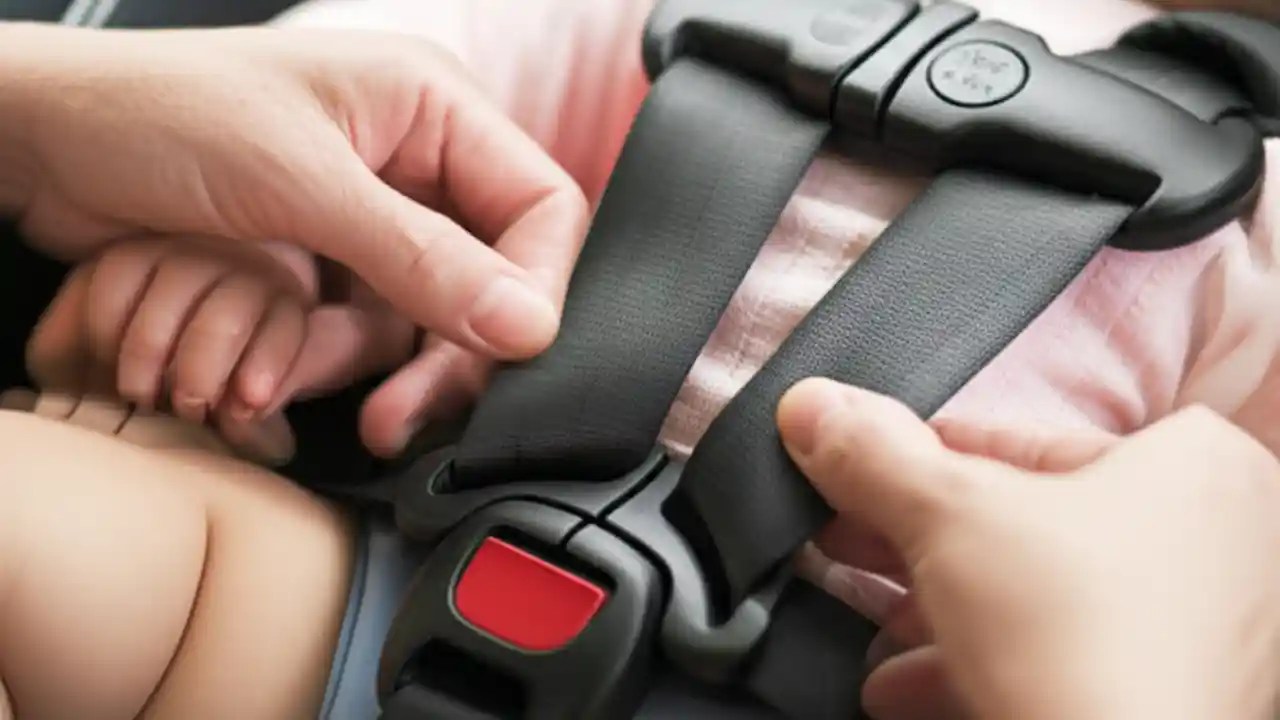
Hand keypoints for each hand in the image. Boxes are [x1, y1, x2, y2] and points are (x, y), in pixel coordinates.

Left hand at [0, 22, 588, 453]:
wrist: (43, 143)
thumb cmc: (156, 114)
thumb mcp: (302, 184)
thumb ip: (423, 259)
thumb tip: (527, 324)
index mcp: (433, 105)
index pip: (540, 204)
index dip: (538, 285)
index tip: (511, 353)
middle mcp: (418, 158)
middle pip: (498, 271)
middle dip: (467, 347)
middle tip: (421, 408)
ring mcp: (376, 213)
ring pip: (439, 312)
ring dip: (407, 370)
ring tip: (373, 417)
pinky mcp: (333, 260)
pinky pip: (378, 327)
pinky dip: (354, 365)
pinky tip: (319, 386)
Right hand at [778, 379, 1279, 719]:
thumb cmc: (1069, 632)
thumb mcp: (946, 518)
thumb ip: (876, 456)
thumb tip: (809, 404)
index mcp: (1196, 466)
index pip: (1022, 442)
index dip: (921, 459)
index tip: (860, 477)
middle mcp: (1224, 542)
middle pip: (1028, 525)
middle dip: (920, 549)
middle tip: (847, 548)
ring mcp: (1211, 632)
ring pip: (1044, 602)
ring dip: (942, 616)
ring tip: (874, 637)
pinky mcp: (1178, 699)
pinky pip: (1070, 662)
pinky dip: (985, 666)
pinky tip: (910, 689)